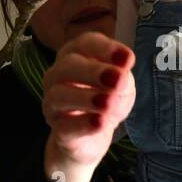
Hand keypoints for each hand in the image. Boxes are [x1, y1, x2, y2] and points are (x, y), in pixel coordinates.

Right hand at [42, 33, 134, 181]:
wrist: (91, 137)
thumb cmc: (107, 100)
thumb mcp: (122, 87)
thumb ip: (123, 79)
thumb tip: (120, 76)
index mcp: (77, 55)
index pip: (86, 44)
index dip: (106, 50)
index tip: (128, 59)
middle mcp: (59, 75)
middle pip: (68, 66)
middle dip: (94, 72)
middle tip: (118, 79)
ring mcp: (53, 102)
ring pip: (59, 95)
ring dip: (86, 98)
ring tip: (108, 103)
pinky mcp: (57, 129)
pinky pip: (65, 126)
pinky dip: (83, 124)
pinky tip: (101, 123)